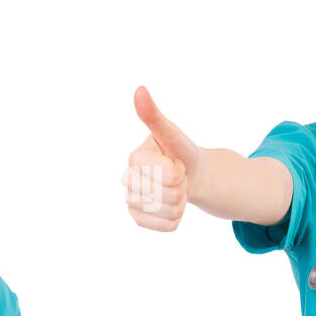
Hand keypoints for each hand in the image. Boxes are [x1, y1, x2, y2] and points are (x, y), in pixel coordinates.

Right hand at [121, 85, 200, 231]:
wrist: (188, 175)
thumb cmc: (179, 151)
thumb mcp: (171, 133)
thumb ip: (154, 116)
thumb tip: (139, 90)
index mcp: (135, 157)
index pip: (170, 174)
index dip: (180, 170)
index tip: (175, 161)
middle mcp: (127, 179)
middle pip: (171, 194)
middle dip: (182, 186)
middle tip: (178, 176)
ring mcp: (131, 200)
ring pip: (170, 210)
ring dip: (181, 202)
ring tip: (176, 189)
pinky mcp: (137, 218)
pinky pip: (167, 226)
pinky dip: (176, 218)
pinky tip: (172, 206)